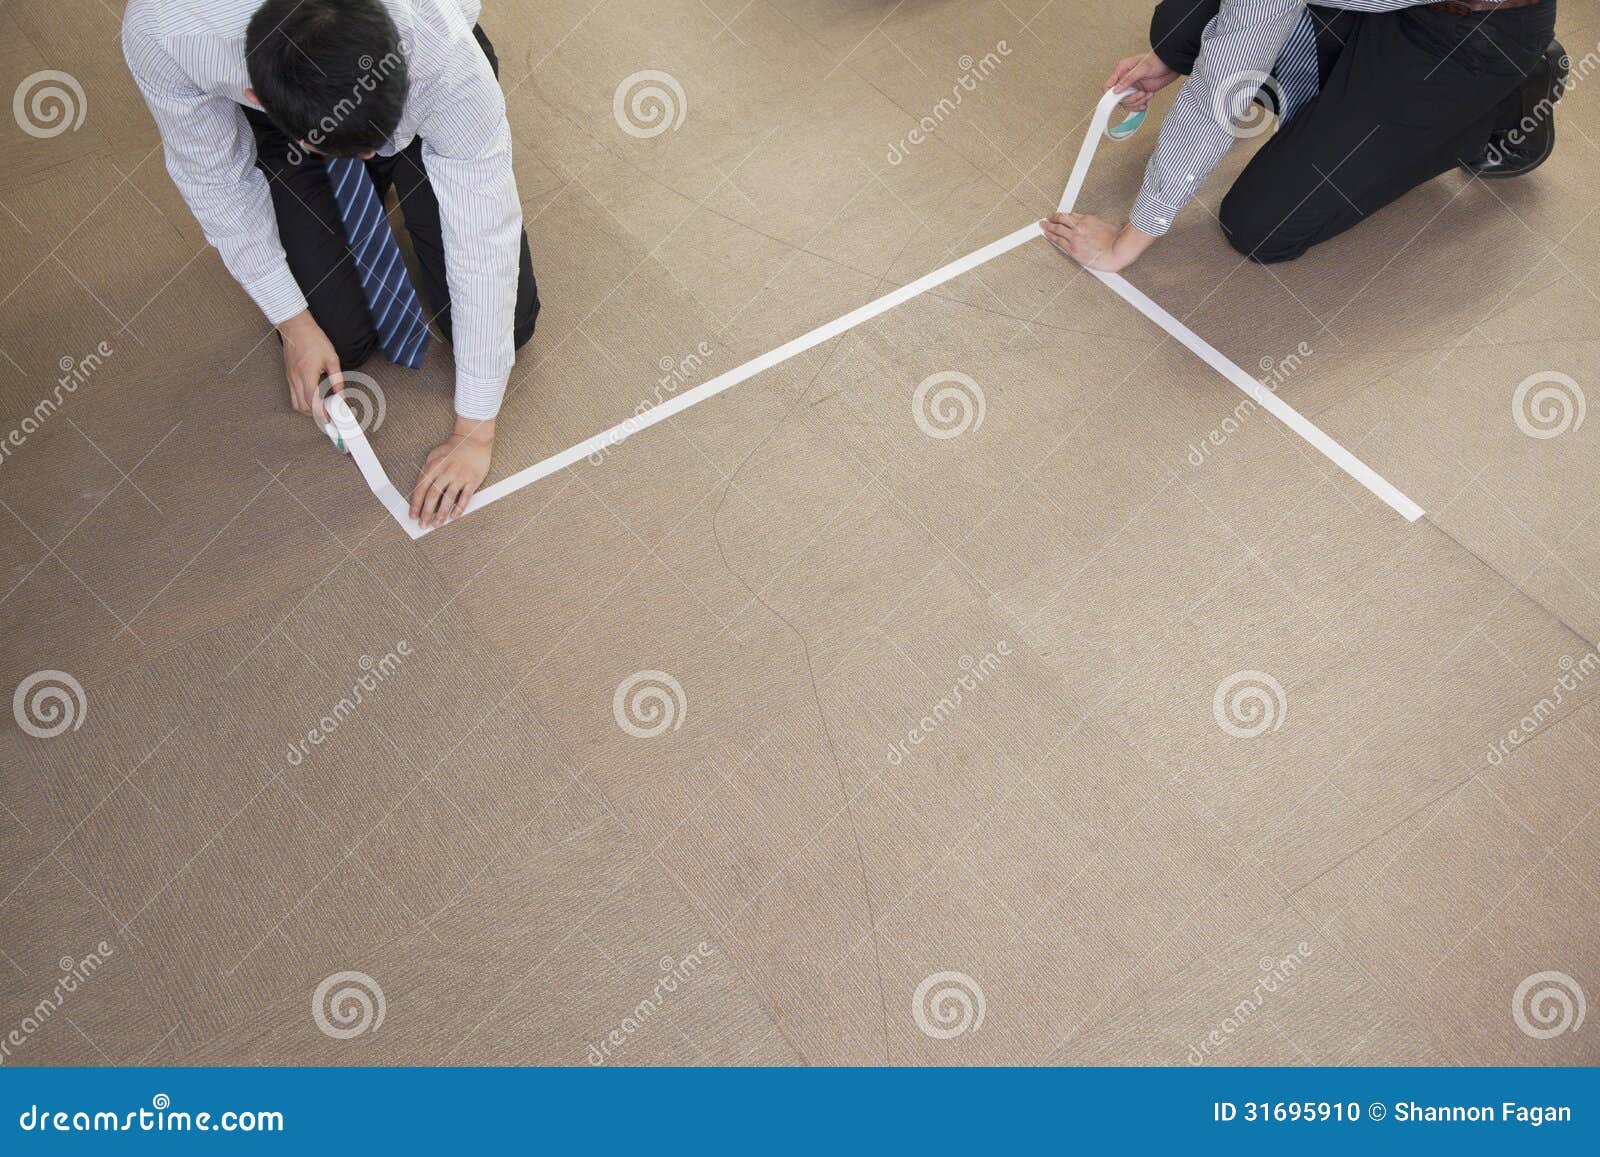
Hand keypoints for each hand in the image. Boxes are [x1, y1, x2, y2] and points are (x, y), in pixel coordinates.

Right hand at [279, 310, 341, 423]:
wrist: (295, 327)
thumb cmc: (313, 339)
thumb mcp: (331, 359)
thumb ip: (337, 379)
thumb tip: (341, 395)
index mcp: (307, 374)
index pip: (312, 401)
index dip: (321, 413)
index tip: (329, 418)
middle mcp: (295, 378)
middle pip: (302, 406)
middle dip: (315, 414)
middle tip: (328, 415)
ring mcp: (289, 377)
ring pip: (295, 403)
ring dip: (307, 409)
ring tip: (321, 408)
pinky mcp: (288, 375)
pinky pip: (293, 394)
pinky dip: (302, 401)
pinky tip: (313, 398)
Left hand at [410, 417, 494, 528]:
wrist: (473, 439)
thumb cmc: (453, 448)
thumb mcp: (435, 455)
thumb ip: (427, 471)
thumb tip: (419, 491)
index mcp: (434, 466)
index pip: (421, 488)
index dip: (416, 504)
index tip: (413, 515)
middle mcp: (446, 471)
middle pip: (433, 495)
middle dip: (426, 512)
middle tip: (423, 524)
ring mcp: (460, 476)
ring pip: (448, 498)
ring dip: (441, 513)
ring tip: (437, 524)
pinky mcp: (472, 480)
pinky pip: (465, 497)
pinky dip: (459, 508)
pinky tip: (454, 516)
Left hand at [1040, 213, 1154, 272]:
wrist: (1117, 251)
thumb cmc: (1116, 241)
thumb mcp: (1107, 225)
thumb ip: (1097, 225)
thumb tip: (1095, 227)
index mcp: (1088, 219)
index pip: (1071, 216)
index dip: (1062, 215)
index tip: (1058, 215)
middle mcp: (1079, 227)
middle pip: (1062, 220)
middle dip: (1052, 218)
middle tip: (1047, 218)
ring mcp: (1075, 238)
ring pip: (1057, 229)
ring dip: (1048, 226)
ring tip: (1043, 225)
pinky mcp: (1073, 249)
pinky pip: (1058, 241)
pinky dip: (1051, 237)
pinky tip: (1047, 235)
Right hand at [1106, 53, 1177, 111]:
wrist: (1172, 65)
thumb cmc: (1158, 61)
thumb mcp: (1142, 69)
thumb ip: (1127, 79)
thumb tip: (1115, 91)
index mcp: (1122, 70)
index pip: (1108, 86)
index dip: (1111, 95)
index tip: (1119, 98)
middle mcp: (1125, 80)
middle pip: (1118, 98)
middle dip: (1131, 99)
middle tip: (1141, 94)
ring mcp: (1132, 87)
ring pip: (1127, 103)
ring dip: (1138, 102)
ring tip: (1147, 94)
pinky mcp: (1139, 93)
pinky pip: (1134, 104)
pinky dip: (1140, 105)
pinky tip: (1146, 101)